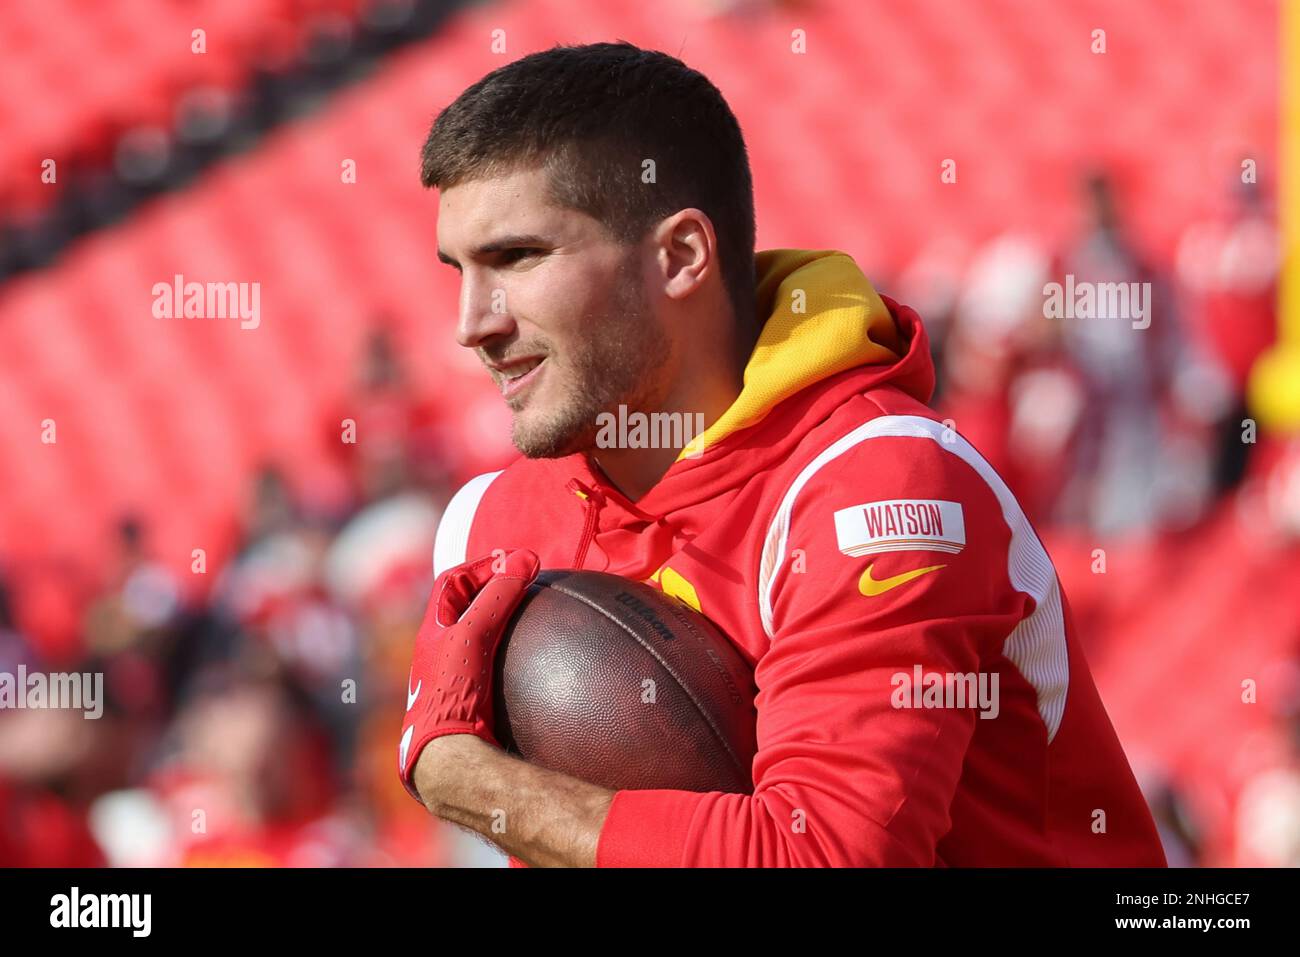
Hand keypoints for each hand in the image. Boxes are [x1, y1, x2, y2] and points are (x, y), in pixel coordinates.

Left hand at [398, 548, 539, 800]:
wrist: (446, 756)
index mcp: (432, 631)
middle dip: (495, 593)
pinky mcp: (472, 704)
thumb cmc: (453, 689)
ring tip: (536, 622)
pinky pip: (496, 672)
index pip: (452, 583)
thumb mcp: (475, 633)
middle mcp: (439, 653)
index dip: (481, 566)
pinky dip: (515, 662)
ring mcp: (455, 680)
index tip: (515, 562)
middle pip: (466, 610)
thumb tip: (527, 558)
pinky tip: (541, 671)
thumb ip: (499, 594)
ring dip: (506, 627)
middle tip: (528, 588)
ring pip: (482, 642)